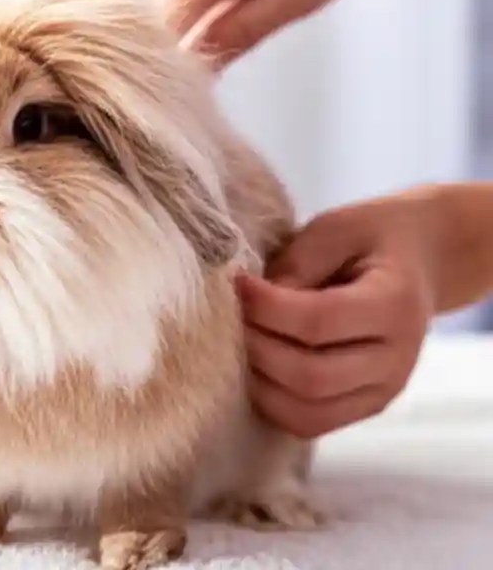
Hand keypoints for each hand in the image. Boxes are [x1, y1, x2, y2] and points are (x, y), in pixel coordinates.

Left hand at [237, 189, 439, 438]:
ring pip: (308, 412)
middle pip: (311, 377)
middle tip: (232, 317)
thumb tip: (252, 306)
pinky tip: (256, 367)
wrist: (421, 259)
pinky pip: (311, 423)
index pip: (318, 323)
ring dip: (260, 382)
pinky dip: (273, 402)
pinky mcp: (367, 406)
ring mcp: (385, 391)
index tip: (238, 283)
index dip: (266, 308)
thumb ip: (296, 266)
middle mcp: (398, 359)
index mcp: (396, 304)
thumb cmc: (372, 238)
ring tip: (241, 342)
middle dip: (256, 348)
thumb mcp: (334, 230)